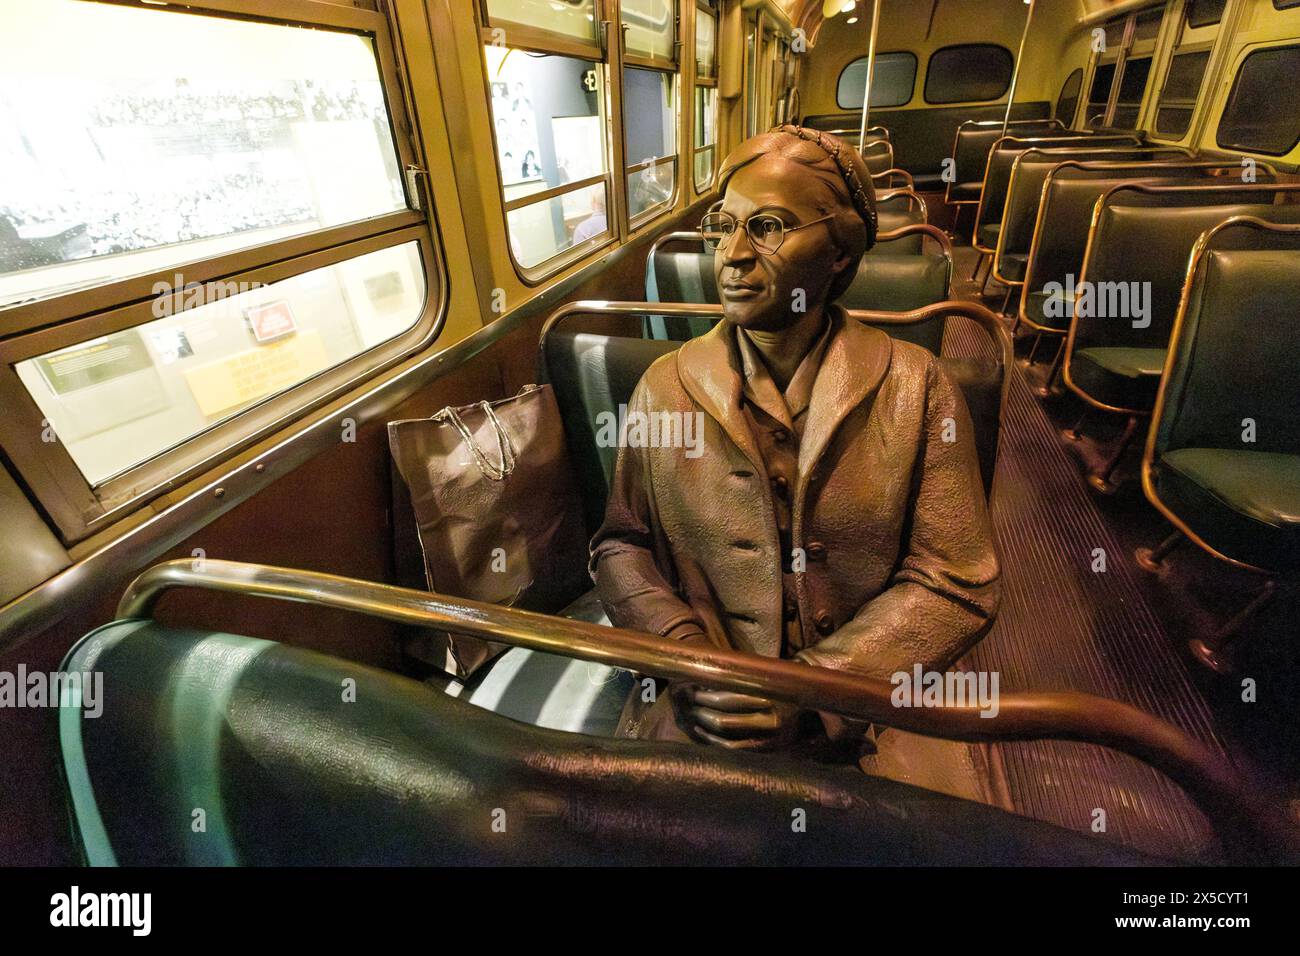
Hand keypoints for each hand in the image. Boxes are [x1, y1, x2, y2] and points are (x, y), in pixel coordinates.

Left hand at [671, 685, 803, 750]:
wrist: (808, 701)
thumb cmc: (776, 682)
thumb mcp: (763, 676)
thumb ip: (740, 678)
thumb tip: (704, 676)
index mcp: (770, 698)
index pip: (727, 700)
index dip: (706, 697)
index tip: (692, 689)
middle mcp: (771, 721)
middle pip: (724, 720)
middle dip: (702, 712)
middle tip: (688, 704)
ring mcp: (770, 739)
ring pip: (726, 738)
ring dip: (705, 728)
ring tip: (692, 717)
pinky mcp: (767, 750)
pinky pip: (733, 749)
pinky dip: (714, 742)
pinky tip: (703, 734)